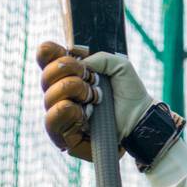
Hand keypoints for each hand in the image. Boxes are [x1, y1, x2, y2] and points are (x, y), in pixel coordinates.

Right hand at [37, 42, 154, 161]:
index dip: (49, 53)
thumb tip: (80, 61)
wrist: (140, 117)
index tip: (66, 52)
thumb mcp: (120, 66)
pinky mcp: (64, 134)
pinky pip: (51, 122)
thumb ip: (100, 57)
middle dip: (68, 71)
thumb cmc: (129, 92)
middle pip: (46, 77)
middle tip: (91, 78)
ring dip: (69, 90)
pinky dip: (64, 112)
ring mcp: (61, 114)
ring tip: (92, 96)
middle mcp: (60, 93)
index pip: (47, 59)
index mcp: (70, 74)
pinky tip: (80, 111)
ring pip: (48, 98)